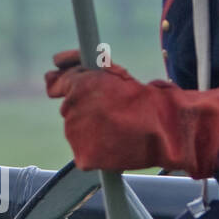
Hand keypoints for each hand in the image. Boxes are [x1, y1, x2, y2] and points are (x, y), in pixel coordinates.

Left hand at [44, 49, 218, 176]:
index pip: (57, 84)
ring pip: (76, 131)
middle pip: (69, 109)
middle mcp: (71, 108)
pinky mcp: (82, 157)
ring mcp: (75, 134)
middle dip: (85, 110)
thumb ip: (80, 65)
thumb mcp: (114, 72)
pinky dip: (96, 152)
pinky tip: (115, 146)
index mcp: (80, 84)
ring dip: (91, 131)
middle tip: (113, 114)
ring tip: (118, 130)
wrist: (164, 129)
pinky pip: (84, 154)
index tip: (73, 90)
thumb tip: (54, 61)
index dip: (66, 86)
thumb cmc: (145, 99)